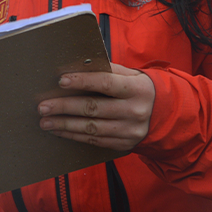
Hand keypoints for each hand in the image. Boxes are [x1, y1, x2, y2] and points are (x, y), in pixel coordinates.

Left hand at [37, 63, 155, 151]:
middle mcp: (134, 111)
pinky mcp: (124, 144)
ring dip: (65, 125)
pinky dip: (74, 136)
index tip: (61, 81)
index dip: (82, 81)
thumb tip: (77, 67)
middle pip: (93, 108)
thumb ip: (108, 71)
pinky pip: (95, 141)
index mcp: (136, 89)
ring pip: (91, 128)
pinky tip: (60, 131)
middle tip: (43, 107)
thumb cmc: (140, 89)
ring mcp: (130, 130)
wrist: (169, 115)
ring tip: (45, 122)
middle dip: (65, 107)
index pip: (106, 83)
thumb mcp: (131, 76)